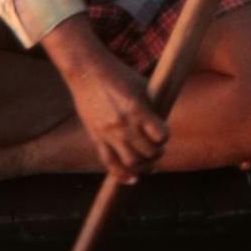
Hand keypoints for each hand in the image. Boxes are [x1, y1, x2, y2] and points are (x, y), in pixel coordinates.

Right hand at [47, 20, 167, 176]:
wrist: (86, 71)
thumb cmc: (118, 75)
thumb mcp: (142, 87)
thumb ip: (152, 109)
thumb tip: (162, 128)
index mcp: (138, 109)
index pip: (161, 136)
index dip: (164, 138)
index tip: (162, 135)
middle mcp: (123, 124)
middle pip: (148, 153)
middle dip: (157, 154)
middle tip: (157, 151)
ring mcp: (108, 133)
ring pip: (131, 163)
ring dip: (143, 168)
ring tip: (148, 165)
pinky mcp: (96, 137)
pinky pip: (109, 163)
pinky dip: (122, 175)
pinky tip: (132, 179)